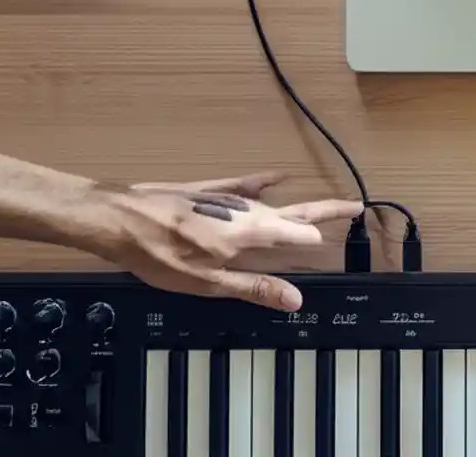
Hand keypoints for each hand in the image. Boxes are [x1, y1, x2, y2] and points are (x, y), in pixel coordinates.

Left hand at [91, 172, 361, 311]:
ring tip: (320, 207)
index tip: (351, 232)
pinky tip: (276, 176)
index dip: (322, 236)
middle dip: (327, 209)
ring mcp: (227, 198)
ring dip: (298, 205)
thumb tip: (296, 299)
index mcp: (251, 234)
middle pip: (296, 210)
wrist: (119, 220)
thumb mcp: (208, 282)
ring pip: (272, 202)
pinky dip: (263, 181)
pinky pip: (244, 184)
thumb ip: (255, 288)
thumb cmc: (159, 254)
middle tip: (356, 205)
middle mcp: (246, 211)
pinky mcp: (207, 192)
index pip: (301, 233)